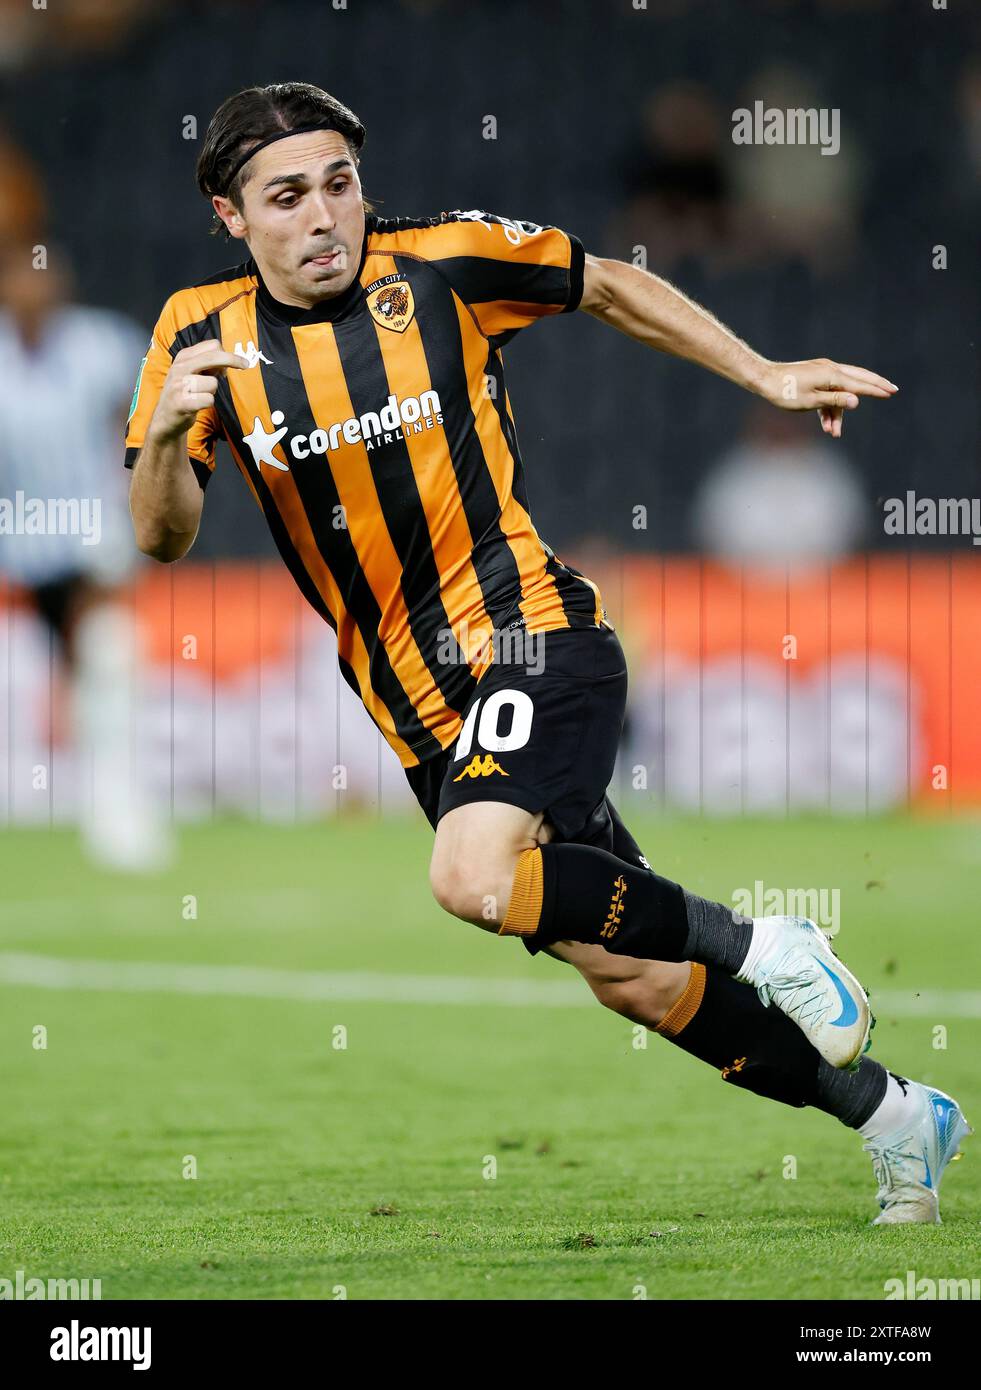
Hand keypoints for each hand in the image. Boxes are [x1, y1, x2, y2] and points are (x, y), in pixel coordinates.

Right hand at [147, 339, 248, 444]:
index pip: (212, 346)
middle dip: (233, 360)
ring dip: (212, 392)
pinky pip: (209, 400)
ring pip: (213, 383)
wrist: (166, 417)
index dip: (226, 354)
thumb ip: (208, 364)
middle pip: (213, 356)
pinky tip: (197, 405)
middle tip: (245, 365)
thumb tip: (228, 361)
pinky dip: (208, 404)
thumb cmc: (184, 393)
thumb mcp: (192, 372)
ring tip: (200, 395)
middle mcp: (180, 367)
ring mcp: (179, 384)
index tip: (233, 363)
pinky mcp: (181, 402)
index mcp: (184, 356)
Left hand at [758, 358, 897, 437]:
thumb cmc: (785, 392)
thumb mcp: (811, 401)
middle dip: (874, 386)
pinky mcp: (815, 375)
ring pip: (840, 390)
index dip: (876, 389)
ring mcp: (823, 371)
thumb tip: (856, 401)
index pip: (859, 384)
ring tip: (833, 434)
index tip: (891, 393)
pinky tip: (825, 425)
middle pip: (858, 378)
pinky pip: (829, 391)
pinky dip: (829, 407)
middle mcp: (831, 369)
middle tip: (892, 390)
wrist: (764, 380)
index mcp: (832, 374)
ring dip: (838, 412)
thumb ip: (835, 401)